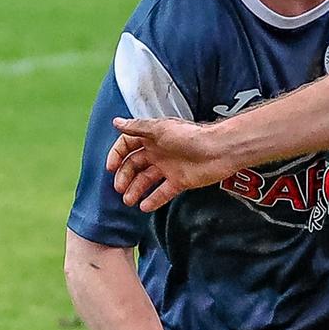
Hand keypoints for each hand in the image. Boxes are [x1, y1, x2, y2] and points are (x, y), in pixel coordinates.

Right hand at [106, 116, 235, 212]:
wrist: (218, 150)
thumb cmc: (191, 136)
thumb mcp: (160, 129)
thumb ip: (137, 127)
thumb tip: (116, 122)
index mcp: (152, 137)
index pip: (128, 146)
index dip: (117, 156)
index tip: (110, 168)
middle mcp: (158, 152)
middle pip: (135, 165)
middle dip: (125, 176)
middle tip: (118, 188)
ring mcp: (168, 168)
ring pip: (146, 180)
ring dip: (136, 190)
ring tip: (128, 200)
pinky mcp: (179, 181)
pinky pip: (163, 193)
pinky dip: (153, 200)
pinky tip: (144, 207)